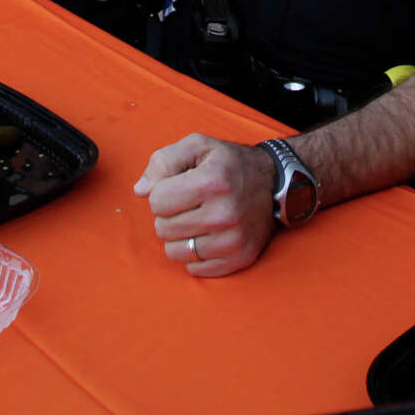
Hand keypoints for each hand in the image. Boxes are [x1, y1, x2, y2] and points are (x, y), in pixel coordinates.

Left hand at [132, 134, 276, 277]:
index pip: (156, 201)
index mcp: (211, 182)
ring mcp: (233, 240)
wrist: (273, 182)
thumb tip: (140, 191)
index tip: (180, 186)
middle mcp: (224, 214)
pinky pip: (194, 269)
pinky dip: (195, 255)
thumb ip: (162, 161)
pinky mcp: (239, 259)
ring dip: (179, 237)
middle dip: (169, 215)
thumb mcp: (197, 145)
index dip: (162, 192)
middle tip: (190, 203)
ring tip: (197, 220)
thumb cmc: (228, 163)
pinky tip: (207, 236)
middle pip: (162, 229)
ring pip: (174, 252)